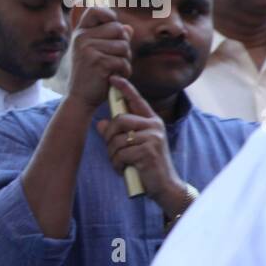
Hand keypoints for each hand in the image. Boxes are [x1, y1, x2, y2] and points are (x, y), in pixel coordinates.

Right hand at [67, 5, 131, 109]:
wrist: (80, 97)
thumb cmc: (91, 74)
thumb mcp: (97, 53)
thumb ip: (112, 38)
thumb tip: (129, 28)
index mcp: (80, 33)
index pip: (94, 10)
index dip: (108, 14)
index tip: (111, 24)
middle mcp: (82, 38)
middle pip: (118, 29)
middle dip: (124, 44)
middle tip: (115, 58)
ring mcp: (88, 49)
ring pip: (124, 46)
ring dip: (125, 60)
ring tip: (114, 69)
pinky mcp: (98, 62)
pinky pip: (123, 61)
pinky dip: (124, 71)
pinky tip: (114, 77)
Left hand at [96, 77, 186, 215]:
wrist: (165, 186)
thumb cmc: (147, 166)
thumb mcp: (132, 147)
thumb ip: (118, 134)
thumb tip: (100, 124)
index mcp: (152, 122)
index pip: (137, 100)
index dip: (124, 89)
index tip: (113, 79)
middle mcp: (154, 126)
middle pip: (119, 120)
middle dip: (109, 137)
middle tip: (112, 151)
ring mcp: (153, 138)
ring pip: (118, 139)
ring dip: (113, 155)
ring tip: (122, 163)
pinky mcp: (148, 151)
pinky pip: (121, 154)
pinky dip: (118, 164)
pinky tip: (125, 170)